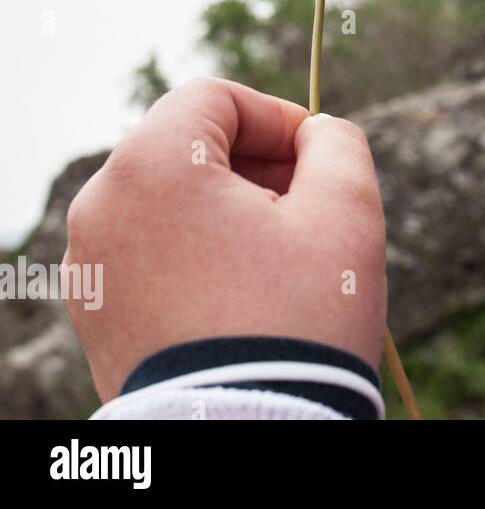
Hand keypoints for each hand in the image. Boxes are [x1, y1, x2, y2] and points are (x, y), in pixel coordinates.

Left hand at [63, 77, 386, 400]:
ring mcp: (92, 265)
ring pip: (170, 200)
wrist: (248, 432)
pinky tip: (249, 293)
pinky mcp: (97, 312)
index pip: (212, 98)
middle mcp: (101, 207)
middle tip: (312, 209)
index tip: (318, 157)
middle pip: (186, 147)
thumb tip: (317, 133)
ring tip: (284, 258)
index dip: (276, 116)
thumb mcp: (347, 211)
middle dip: (257, 166)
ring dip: (231, 209)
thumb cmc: (299, 319)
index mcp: (150, 167)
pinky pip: (152, 251)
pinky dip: (200, 252)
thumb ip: (337, 144)